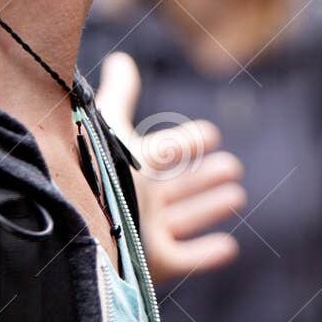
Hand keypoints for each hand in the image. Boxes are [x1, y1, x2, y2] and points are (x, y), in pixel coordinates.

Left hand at [93, 52, 243, 282]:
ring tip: (236, 195)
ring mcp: (149, 232)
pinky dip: (208, 254)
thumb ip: (119, 94)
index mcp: (133, 168)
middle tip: (232, 166)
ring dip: (211, 207)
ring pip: (187, 218)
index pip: (166, 152)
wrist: (85, 224)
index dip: (189, 142)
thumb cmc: (96, 172)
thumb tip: (122, 58)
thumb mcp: (111, 126)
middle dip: (205, 177)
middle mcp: (142, 201)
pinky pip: (187, 259)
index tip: (212, 134)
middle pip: (179, 187)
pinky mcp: (154, 263)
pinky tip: (230, 246)